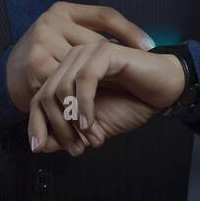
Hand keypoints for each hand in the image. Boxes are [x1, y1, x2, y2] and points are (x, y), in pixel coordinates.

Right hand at [5, 3, 153, 114]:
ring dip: (100, 89)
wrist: (6, 74)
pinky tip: (92, 112)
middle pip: (97, 45)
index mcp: (64, 11)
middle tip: (139, 80)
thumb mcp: (62, 34)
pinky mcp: (37, 68)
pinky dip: (81, 103)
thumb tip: (135, 43)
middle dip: (116, 66)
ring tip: (122, 98)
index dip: (129, 30)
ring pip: (84, 70)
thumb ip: (89, 36)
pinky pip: (68, 88)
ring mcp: (43, 43)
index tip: (149, 46)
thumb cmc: (44, 56)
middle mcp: (52, 22)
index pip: (105, 15)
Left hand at [27, 40, 186, 154]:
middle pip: (47, 95)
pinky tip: (90, 123)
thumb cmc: (131, 103)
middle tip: (75, 148)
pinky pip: (84, 80)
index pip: (39, 98)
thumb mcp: (93, 127)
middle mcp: (73, 60)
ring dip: (73, 120)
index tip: (38, 148)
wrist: (163, 91)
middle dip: (58, 127)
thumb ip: (67, 134)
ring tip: (89, 136)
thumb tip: (40, 145)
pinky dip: (84, 105)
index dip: (36, 124)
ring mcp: (88, 53)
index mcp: (67, 75)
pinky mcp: (105, 52)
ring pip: (62, 89)